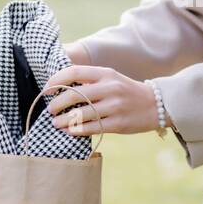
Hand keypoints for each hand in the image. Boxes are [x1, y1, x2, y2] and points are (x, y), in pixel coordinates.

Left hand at [44, 64, 166, 137]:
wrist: (156, 104)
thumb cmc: (126, 91)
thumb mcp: (111, 79)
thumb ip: (89, 81)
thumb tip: (60, 88)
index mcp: (106, 73)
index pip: (74, 72)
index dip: (56, 81)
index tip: (47, 90)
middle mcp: (110, 88)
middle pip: (74, 95)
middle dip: (57, 104)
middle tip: (50, 110)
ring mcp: (115, 106)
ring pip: (81, 114)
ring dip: (64, 120)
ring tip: (56, 123)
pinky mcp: (119, 123)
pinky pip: (92, 128)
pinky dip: (78, 130)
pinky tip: (70, 131)